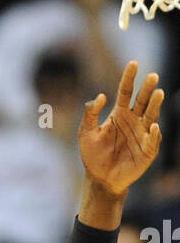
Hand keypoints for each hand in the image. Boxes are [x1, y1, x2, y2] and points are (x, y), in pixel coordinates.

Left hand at [78, 61, 162, 195]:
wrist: (100, 179)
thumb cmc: (92, 155)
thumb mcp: (85, 133)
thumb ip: (90, 114)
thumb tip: (101, 96)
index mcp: (119, 114)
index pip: (126, 91)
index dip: (129, 77)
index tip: (134, 63)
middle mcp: (134, 121)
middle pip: (142, 101)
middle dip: (147, 88)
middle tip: (152, 76)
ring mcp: (142, 134)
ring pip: (151, 116)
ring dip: (155, 105)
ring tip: (158, 93)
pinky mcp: (147, 150)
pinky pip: (153, 140)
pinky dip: (154, 133)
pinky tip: (153, 125)